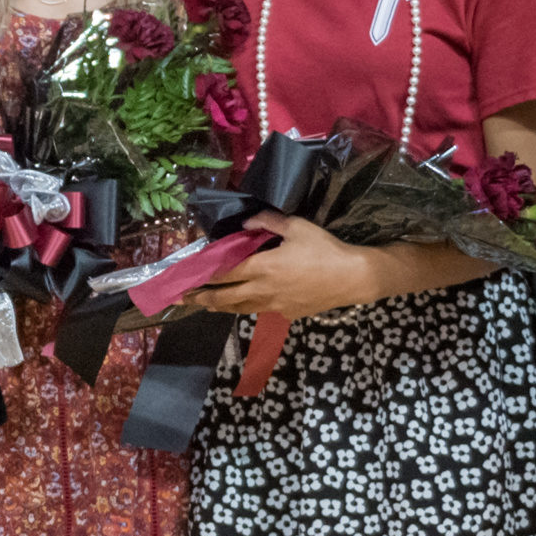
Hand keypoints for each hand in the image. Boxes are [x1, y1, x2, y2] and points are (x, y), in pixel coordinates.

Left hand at [191, 211, 386, 317]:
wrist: (352, 278)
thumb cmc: (324, 249)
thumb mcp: (296, 226)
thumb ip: (267, 222)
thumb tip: (244, 224)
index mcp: (262, 267)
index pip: (224, 273)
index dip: (203, 276)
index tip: (187, 277)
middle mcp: (263, 289)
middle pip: (224, 297)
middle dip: (201, 298)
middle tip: (183, 299)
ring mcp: (275, 305)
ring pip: (240, 308)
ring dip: (220, 307)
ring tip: (206, 305)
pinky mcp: (287, 313)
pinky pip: (261, 310)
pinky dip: (246, 308)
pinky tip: (243, 306)